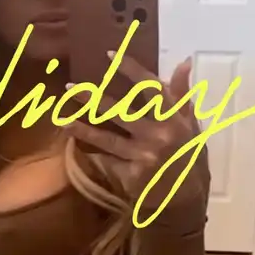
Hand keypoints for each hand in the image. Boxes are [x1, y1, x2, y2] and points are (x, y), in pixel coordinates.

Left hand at [64, 55, 208, 220]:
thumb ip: (182, 96)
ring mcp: (143, 156)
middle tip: (71, 88)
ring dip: (83, 129)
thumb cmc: (187, 159)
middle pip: (120, 111)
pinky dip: (96, 155)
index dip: (131, 69)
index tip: (110, 55)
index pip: (150, 88)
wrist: (184, 199)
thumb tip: (184, 61)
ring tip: (63, 119)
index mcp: (174, 119)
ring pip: (107, 139)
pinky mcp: (132, 175)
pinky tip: (78, 147)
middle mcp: (158, 135)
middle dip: (93, 99)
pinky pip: (109, 161)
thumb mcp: (191, 126)